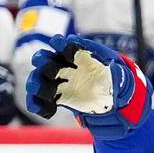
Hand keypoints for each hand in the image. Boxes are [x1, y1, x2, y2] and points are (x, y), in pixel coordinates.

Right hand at [27, 35, 151, 138]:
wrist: (114, 98)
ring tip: (35, 88)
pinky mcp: (60, 98)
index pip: (65, 47)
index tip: (58, 43)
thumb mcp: (117, 70)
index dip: (61, 44)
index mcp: (77, 56)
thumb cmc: (114, 79)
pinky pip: (45, 101)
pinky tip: (39, 109)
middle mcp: (65, 67)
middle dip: (43, 61)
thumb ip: (109, 64)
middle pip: (47, 62)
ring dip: (36, 84)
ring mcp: (60, 83)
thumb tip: (100, 61)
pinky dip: (39, 105)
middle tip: (41, 62)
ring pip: (41, 81)